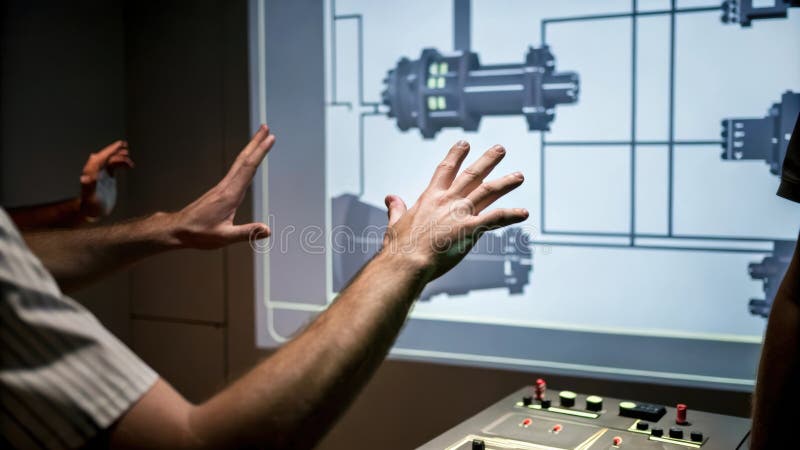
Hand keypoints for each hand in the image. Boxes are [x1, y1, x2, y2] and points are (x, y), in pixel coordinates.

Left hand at [79, 140, 134, 219]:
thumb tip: (85, 178)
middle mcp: (95, 171)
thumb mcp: (90, 197)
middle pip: (105, 156)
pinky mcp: (108, 177)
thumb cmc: (91, 207)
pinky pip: (114, 165)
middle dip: (113, 150)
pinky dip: (121, 163)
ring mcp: (102, 173)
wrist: (94, 212)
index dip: (108, 151)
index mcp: (90, 173)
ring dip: (119, 157)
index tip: (117, 146)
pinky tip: (129, 165)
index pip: (100, 158)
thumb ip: (88, 187)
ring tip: (128, 159)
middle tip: (123, 144)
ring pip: (111, 160)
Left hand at [170, 124, 274, 248]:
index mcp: (230, 195)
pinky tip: (247, 161)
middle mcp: (226, 187)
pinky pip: (235, 171)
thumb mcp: (224, 236)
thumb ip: (246, 232)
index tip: (270, 139)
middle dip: (255, 143)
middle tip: (265, 128)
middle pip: (243, 160)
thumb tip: (267, 229)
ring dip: (250, 149)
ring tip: (259, 139)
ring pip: (239, 163)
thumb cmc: (199, 233)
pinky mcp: (220, 191)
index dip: (260, 152)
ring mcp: (222, 187)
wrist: (178, 229)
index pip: (248, 168)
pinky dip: (244, 161)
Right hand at [381, 140, 527, 279]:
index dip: (456, 155)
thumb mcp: (396, 223)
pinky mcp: (470, 229)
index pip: (445, 169)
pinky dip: (511, 215)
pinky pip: (496, 218)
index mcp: (430, 197)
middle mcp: (448, 200)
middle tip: (500, 149)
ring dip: (506, 183)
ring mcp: (460, 213)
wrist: (407, 261)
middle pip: (472, 174)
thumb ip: (396, 208)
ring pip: (488, 191)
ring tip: (519, 176)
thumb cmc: (399, 247)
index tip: (465, 143)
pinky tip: (524, 213)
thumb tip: (391, 198)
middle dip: (488, 161)